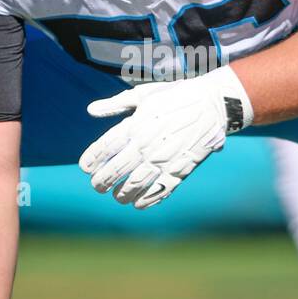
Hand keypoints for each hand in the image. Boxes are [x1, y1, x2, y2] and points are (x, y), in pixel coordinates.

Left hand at [78, 64, 252, 208]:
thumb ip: (116, 105)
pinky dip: (146, 200)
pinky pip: (159, 191)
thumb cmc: (175, 96)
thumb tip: (90, 110)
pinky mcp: (180, 169)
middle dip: (102, 181)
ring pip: (134, 185)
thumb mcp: (143, 95)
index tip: (85, 167)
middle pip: (116, 170)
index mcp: (135, 125)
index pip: (105, 147)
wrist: (212, 104)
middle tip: (97, 186)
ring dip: (121, 194)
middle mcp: (146, 144)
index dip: (92, 160)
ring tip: (117, 196)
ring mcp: (163, 159)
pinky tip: (138, 203)